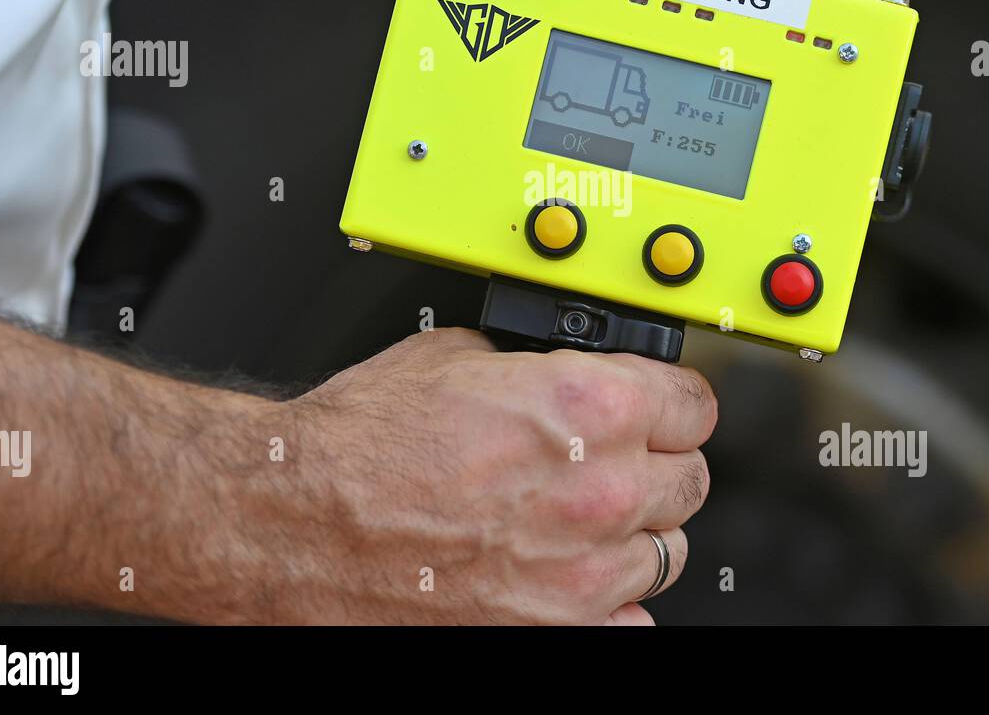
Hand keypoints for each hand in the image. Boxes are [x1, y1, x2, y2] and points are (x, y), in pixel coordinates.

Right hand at [239, 328, 716, 623]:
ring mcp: (580, 570)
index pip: (696, 403)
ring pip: (667, 551)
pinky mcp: (552, 630)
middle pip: (690, 478)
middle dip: (659, 462)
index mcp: (588, 404)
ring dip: (636, 531)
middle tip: (618, 460)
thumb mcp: (457, 357)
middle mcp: (600, 490)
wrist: (292, 519)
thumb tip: (559, 372)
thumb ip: (535, 367)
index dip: (675, 401)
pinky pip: (629, 620)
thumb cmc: (357, 444)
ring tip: (585, 518)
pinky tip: (568, 572)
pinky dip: (608, 599)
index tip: (663, 407)